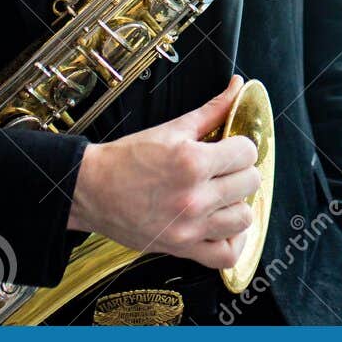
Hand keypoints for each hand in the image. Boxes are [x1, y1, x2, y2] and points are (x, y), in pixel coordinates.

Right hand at [67, 75, 260, 270]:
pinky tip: (223, 225)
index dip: (240, 146)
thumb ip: (211, 110)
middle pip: (250, 183)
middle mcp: (194, 196)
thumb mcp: (171, 128)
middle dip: (241, 171)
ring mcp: (189, 226)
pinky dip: (233, 242)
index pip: (247, 152)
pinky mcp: (181, 248)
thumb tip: (237, 85)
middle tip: (225, 170)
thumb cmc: (128, 158)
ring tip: (223, 196)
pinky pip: (226, 255)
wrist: (91, 189)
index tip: (229, 148)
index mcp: (192, 161)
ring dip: (238, 204)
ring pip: (244, 218)